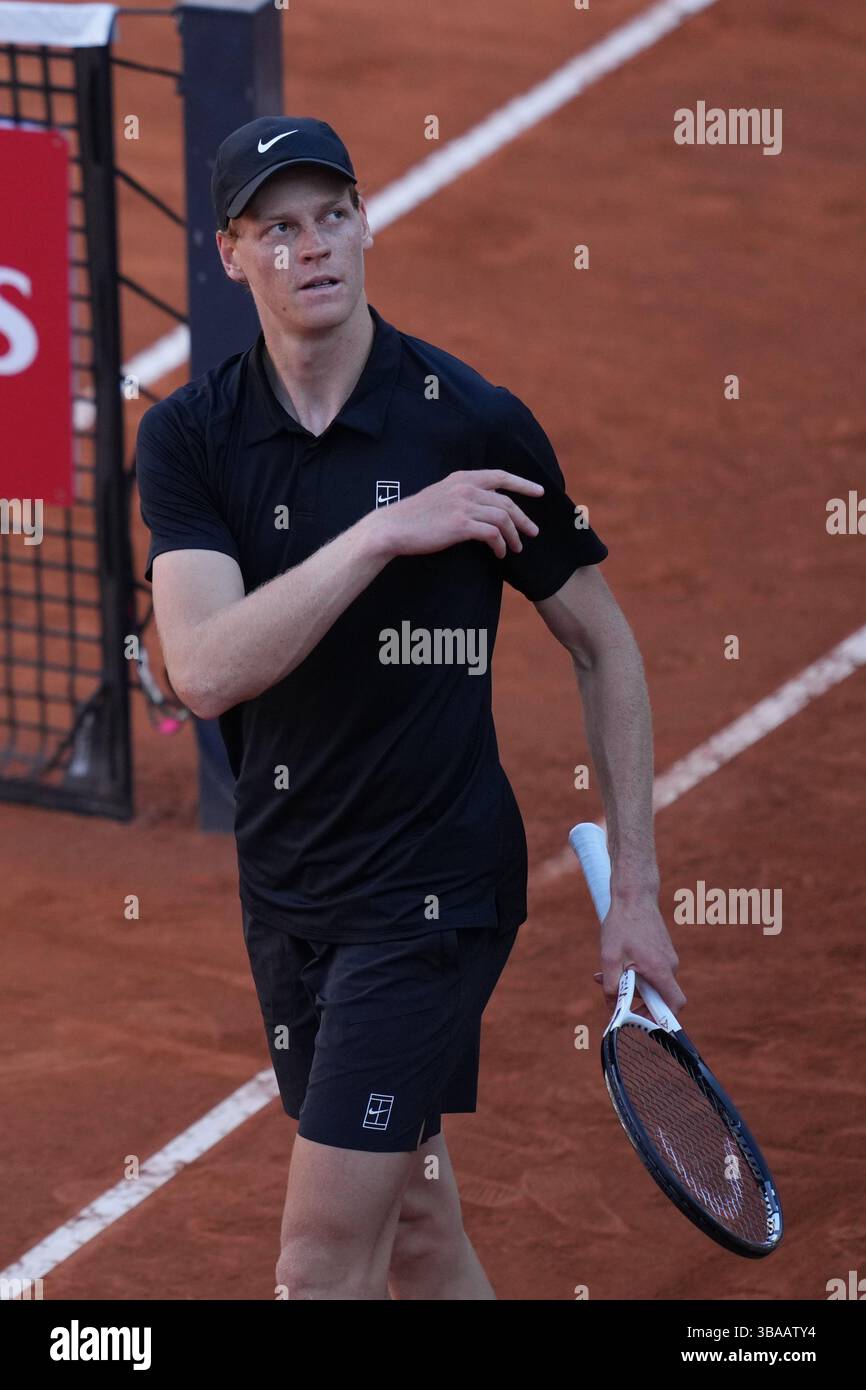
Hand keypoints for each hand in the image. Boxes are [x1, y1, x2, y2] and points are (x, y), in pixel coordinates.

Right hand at [367, 469, 542, 560]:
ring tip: (516, 548)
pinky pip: (492, 535)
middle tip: (533, 532)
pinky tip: (499, 554)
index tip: (539, 492)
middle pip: (507, 502)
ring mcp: (464, 505)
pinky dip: (500, 546)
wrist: (393, 527)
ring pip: (503, 519)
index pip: (500, 476)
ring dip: (514, 536)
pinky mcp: (461, 525)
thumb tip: (482, 506)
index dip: (522, 484)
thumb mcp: (440, 495)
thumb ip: (461, 495)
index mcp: (461, 478)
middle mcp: (465, 488)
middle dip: (524, 518)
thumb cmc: (414, 516)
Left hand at [592, 896, 684, 1013]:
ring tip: (606, 977)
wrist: (634, 895)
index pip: (674, 1005)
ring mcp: (667, 957)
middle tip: (616, 1000)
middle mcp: (669, 965)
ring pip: (653, 982)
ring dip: (632, 985)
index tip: (644, 1023)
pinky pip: (652, 970)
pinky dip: (635, 973)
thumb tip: (612, 1008)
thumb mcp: (610, 958)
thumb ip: (612, 986)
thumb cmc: (622, 925)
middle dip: (638, 1002)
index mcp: (661, 970)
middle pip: (660, 996)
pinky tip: (616, 963)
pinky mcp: (662, 950)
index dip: (663, 1019)